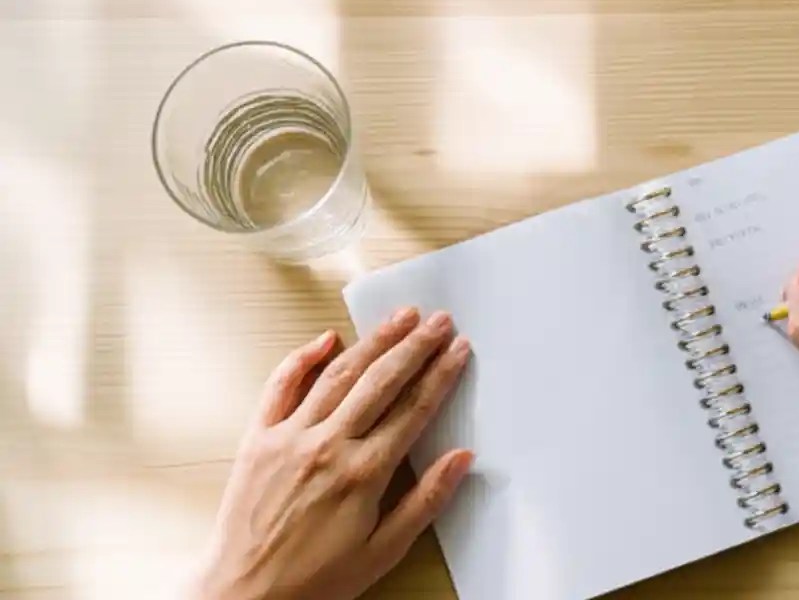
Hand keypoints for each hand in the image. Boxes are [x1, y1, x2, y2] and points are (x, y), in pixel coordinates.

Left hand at [191, 308, 472, 599]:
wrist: (244, 595)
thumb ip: (426, 501)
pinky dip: (303, 358)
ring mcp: (289, 437)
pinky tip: (326, 338)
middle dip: (415, 346)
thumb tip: (462, 460)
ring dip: (373, 341)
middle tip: (438, 321)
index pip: (414, 409)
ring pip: (339, 374)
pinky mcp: (258, 439)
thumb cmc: (315, 581)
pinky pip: (281, 386)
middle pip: (382, 381)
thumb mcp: (384, 552)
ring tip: (399, 318)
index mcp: (364, 474)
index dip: (441, 375)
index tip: (459, 349)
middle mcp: (328, 445)